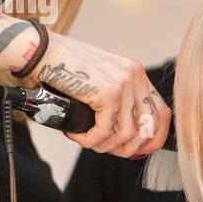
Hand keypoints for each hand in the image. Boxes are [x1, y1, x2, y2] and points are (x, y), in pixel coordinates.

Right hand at [28, 32, 171, 157]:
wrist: (41, 50)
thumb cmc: (64, 66)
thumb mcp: (100, 80)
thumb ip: (116, 99)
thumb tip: (125, 135)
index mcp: (136, 73)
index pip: (161, 113)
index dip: (153, 138)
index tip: (138, 150)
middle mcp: (134, 76)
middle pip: (150, 127)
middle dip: (130, 148)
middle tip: (108, 149)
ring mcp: (123, 84)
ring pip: (126, 133)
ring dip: (105, 145)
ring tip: (87, 141)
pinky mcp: (107, 92)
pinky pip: (105, 131)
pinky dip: (90, 140)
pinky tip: (77, 134)